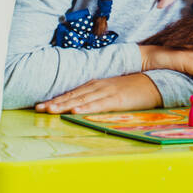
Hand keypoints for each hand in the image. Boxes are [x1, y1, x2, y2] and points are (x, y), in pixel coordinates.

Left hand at [35, 73, 163, 113]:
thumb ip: (97, 95)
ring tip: (51, 110)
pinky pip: (99, 105)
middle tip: (38, 109)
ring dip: (65, 105)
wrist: (154, 81)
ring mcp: (107, 93)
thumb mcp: (112, 90)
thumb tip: (81, 104)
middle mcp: (98, 87)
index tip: (41, 105)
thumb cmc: (133, 88)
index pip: (72, 93)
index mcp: (96, 85)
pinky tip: (76, 112)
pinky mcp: (117, 100)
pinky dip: (87, 108)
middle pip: (73, 96)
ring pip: (82, 100)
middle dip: (55, 102)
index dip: (56, 99)